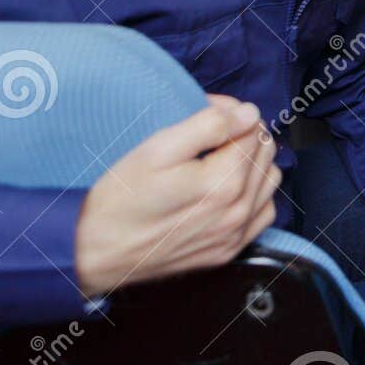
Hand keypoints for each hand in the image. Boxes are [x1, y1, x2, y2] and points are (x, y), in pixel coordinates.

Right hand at [74, 96, 280, 297]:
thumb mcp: (156, 150)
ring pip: (270, 181)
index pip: (254, 127)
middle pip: (266, 152)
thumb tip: (247, 113)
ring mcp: (236, 234)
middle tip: (210, 131)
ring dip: (253, 162)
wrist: (94, 254)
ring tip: (220, 157)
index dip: (232, 111)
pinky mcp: (229, 250)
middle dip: (244, 132)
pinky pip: (264, 212)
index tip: (207, 110)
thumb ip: (208, 126)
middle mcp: (239, 210)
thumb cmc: (119, 200)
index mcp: (225, 182)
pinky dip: (255, 194)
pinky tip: (229, 188)